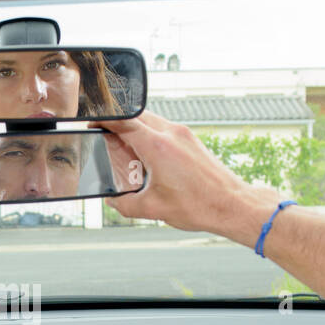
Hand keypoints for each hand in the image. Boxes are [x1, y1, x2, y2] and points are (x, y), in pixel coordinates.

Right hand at [92, 113, 273, 234]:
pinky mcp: (191, 140)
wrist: (231, 204)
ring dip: (135, 129)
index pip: (123, 121)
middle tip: (105, 137)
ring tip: (127, 151)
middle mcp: (171, 134)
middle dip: (117, 123)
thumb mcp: (152, 209)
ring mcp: (184, 134)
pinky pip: (164, 129)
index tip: (92, 122)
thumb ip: (125, 203)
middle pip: (135, 116)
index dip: (103, 119)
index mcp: (157, 146)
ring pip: (151, 120)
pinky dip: (150, 136)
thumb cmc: (198, 205)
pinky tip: (148, 157)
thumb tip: (112, 200)